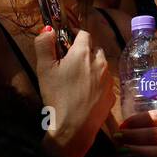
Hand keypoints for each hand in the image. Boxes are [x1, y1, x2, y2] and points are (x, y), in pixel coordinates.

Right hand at [34, 29, 116, 156]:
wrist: (73, 128)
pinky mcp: (112, 94)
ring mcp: (109, 79)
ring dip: (92, 68)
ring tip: (77, 81)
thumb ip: (44, 45)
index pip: (83, 34)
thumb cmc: (57, 96)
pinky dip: (97, 84)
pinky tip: (86, 94)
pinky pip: (105, 82)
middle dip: (83, 52)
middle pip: (94, 49)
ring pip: (101, 66)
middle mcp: (101, 62)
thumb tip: (48, 29)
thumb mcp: (44, 69)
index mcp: (84, 53)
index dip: (74, 35)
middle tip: (69, 64)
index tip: (65, 43)